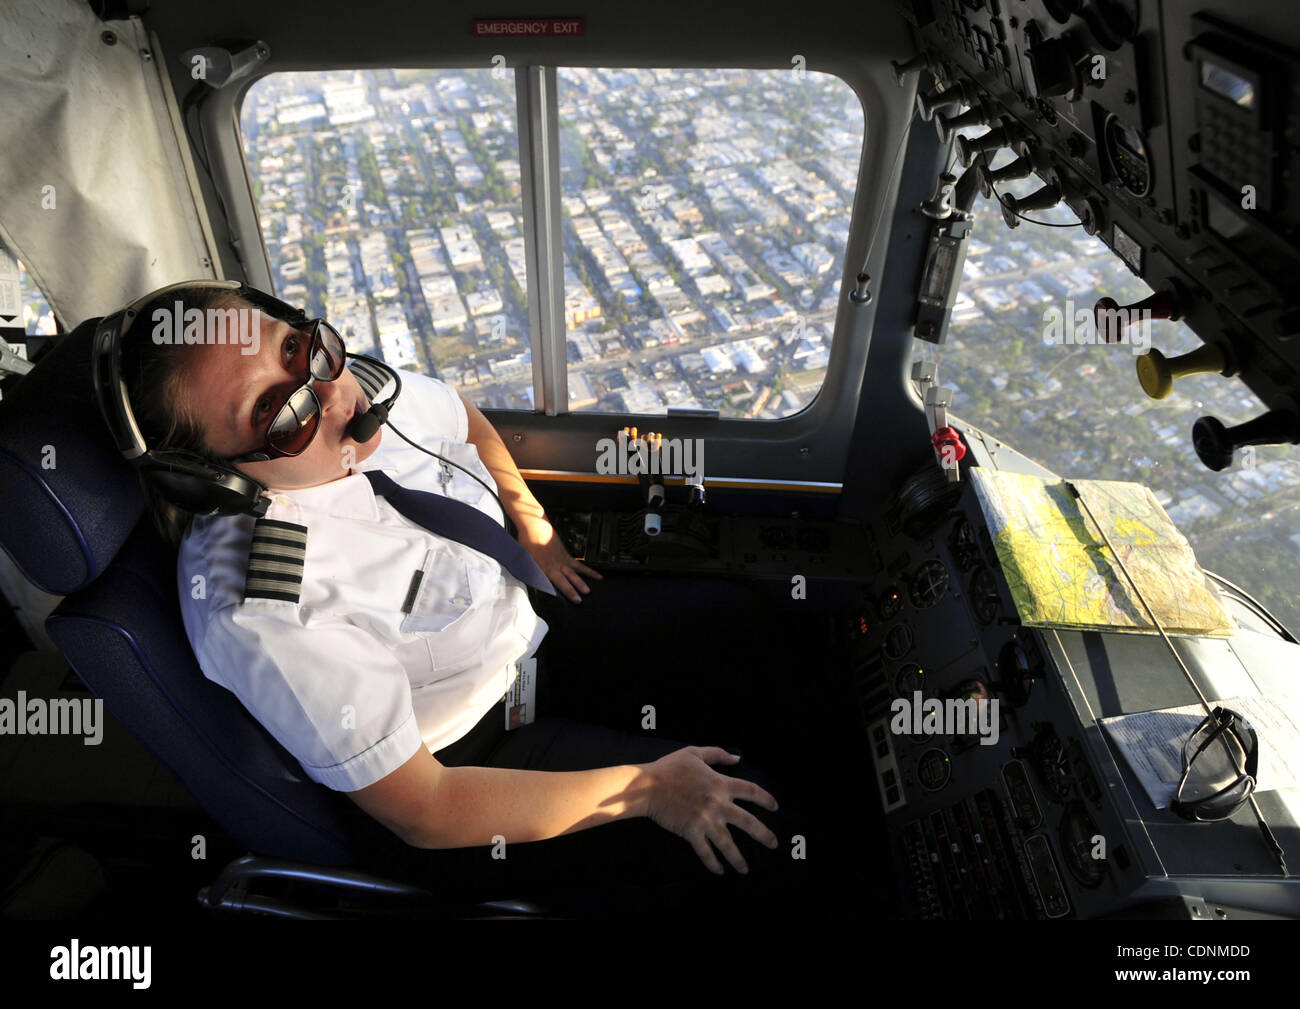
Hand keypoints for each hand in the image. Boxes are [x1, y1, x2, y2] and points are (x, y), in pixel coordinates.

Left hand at [515, 514, 602, 602]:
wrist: (536, 527)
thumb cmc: (528, 543)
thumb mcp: (525, 559)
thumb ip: (531, 571)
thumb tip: (532, 580)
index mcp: (545, 567)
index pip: (555, 582)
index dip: (561, 591)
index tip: (564, 599)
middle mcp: (556, 565)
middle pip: (566, 579)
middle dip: (573, 590)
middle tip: (579, 600)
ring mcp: (563, 561)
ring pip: (574, 573)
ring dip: (581, 582)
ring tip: (588, 591)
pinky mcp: (567, 556)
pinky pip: (580, 565)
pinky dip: (589, 571)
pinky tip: (598, 576)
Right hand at [640, 746, 779, 874]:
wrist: (646, 786)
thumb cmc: (669, 768)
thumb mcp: (694, 753)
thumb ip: (717, 754)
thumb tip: (737, 758)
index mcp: (720, 783)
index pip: (751, 791)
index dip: (766, 800)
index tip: (775, 808)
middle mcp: (717, 804)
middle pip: (748, 822)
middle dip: (764, 835)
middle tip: (773, 844)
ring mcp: (705, 820)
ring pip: (728, 844)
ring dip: (739, 858)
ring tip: (746, 870)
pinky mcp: (691, 832)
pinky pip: (705, 852)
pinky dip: (713, 864)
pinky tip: (719, 871)